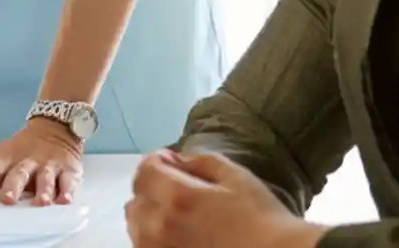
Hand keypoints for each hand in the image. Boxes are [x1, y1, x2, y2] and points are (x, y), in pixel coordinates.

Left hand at [0, 118, 82, 205]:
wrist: (53, 128)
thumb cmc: (18, 148)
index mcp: (5, 159)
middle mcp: (25, 162)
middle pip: (18, 174)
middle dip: (12, 186)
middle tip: (7, 200)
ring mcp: (47, 165)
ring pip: (44, 177)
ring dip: (43, 189)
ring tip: (40, 202)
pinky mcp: (67, 170)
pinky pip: (68, 181)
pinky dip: (67, 190)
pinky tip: (64, 200)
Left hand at [126, 150, 326, 247]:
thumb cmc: (262, 219)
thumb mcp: (236, 176)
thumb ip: (200, 162)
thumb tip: (175, 160)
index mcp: (175, 196)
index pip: (145, 170)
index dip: (157, 162)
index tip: (171, 162)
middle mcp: (159, 225)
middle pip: (136, 199)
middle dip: (152, 188)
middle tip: (176, 190)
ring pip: (137, 227)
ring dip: (150, 215)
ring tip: (178, 216)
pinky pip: (146, 247)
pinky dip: (155, 238)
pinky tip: (179, 236)